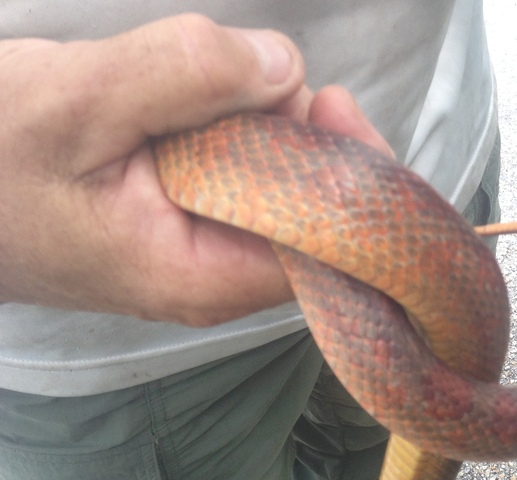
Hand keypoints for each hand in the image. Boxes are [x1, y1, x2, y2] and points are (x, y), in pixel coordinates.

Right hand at [0, 15, 390, 325]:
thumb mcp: (75, 100)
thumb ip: (185, 76)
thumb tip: (287, 67)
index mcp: (205, 278)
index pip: (328, 245)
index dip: (346, 173)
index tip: (328, 101)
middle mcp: (221, 279)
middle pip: (315, 211)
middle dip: (298, 135)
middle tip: (246, 78)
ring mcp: (211, 252)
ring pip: (282, 184)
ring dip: (260, 123)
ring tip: (188, 96)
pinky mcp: (198, 221)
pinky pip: (248, 173)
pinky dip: (234, 128)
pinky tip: (187, 108)